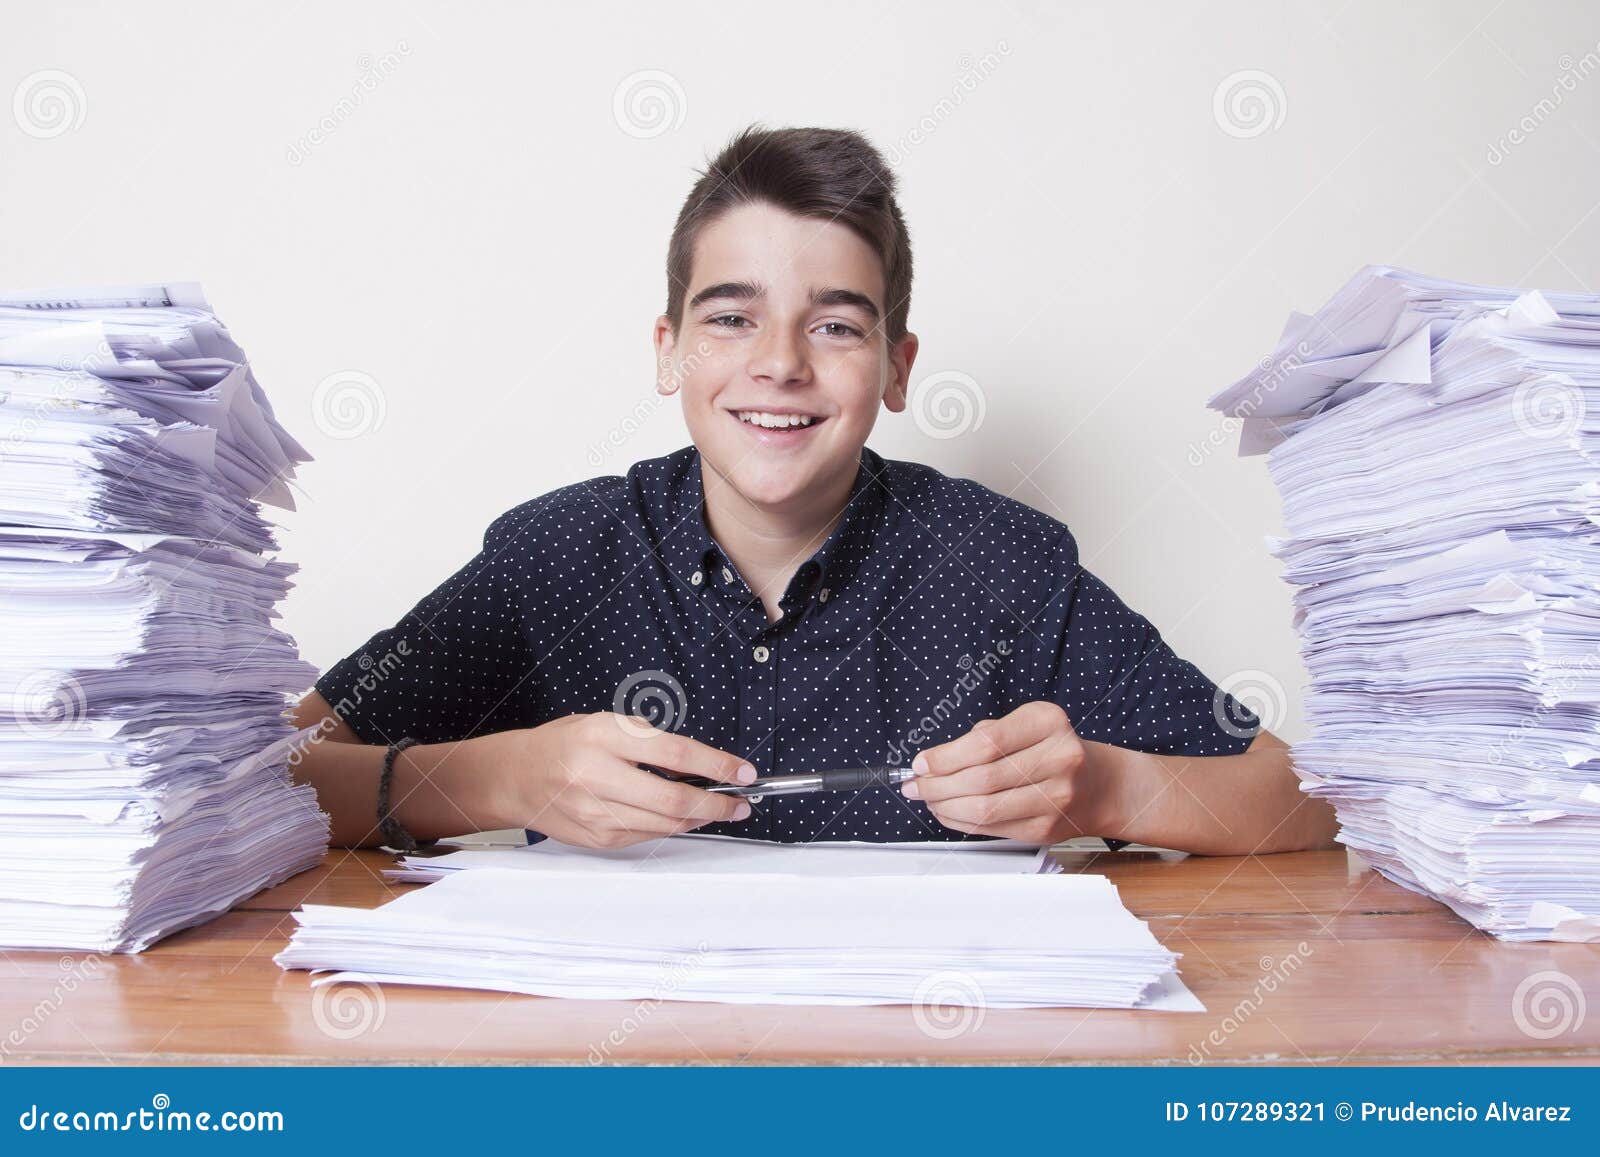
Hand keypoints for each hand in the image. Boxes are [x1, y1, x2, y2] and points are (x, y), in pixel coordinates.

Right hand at [492, 712, 756, 848]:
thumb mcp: (604, 723)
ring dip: (700, 818)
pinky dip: (672, 827)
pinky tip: (682, 817)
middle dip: (718, 803)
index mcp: (603, 736)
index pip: (676, 753)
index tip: (742, 771)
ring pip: (666, 824)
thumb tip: (700, 763)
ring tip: (718, 808)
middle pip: (675, 798)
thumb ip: (648, 740)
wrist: (514, 778)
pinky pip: (648, 836)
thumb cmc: (562, 745)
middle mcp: (598, 775)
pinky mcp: (597, 838)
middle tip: (741, 802)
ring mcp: (596, 812)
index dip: (717, 765)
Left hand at [901, 701, 1097, 843]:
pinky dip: (960, 821)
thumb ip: (982, 738)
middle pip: (982, 779)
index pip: (986, 742)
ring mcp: (1055, 797)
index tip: (921, 763)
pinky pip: (992, 829)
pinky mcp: (1046, 828)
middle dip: (938, 785)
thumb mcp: (1025, 724)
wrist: (1099, 785)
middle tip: (916, 784)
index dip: (946, 757)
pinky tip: (948, 812)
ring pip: (985, 809)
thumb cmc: (1051, 749)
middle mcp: (1058, 758)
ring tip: (928, 798)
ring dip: (945, 806)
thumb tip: (932, 763)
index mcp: (1048, 722)